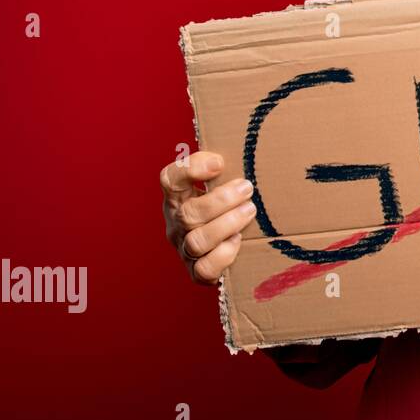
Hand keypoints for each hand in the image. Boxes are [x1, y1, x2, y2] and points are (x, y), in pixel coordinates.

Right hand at [160, 152, 254, 284]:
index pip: (170, 179)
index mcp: (178, 196)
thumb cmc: (228, 203)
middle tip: (247, 189)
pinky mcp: (196, 271)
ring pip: (196, 242)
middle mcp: (176, 222)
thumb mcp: (222, 181)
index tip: (220, 163)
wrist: (227, 243)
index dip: (191, 169)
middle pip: (188, 214)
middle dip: (221, 200)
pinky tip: (238, 241)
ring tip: (249, 210)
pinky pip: (204, 270)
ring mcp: (184, 248)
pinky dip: (223, 256)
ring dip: (226, 225)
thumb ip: (226, 166)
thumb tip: (246, 148)